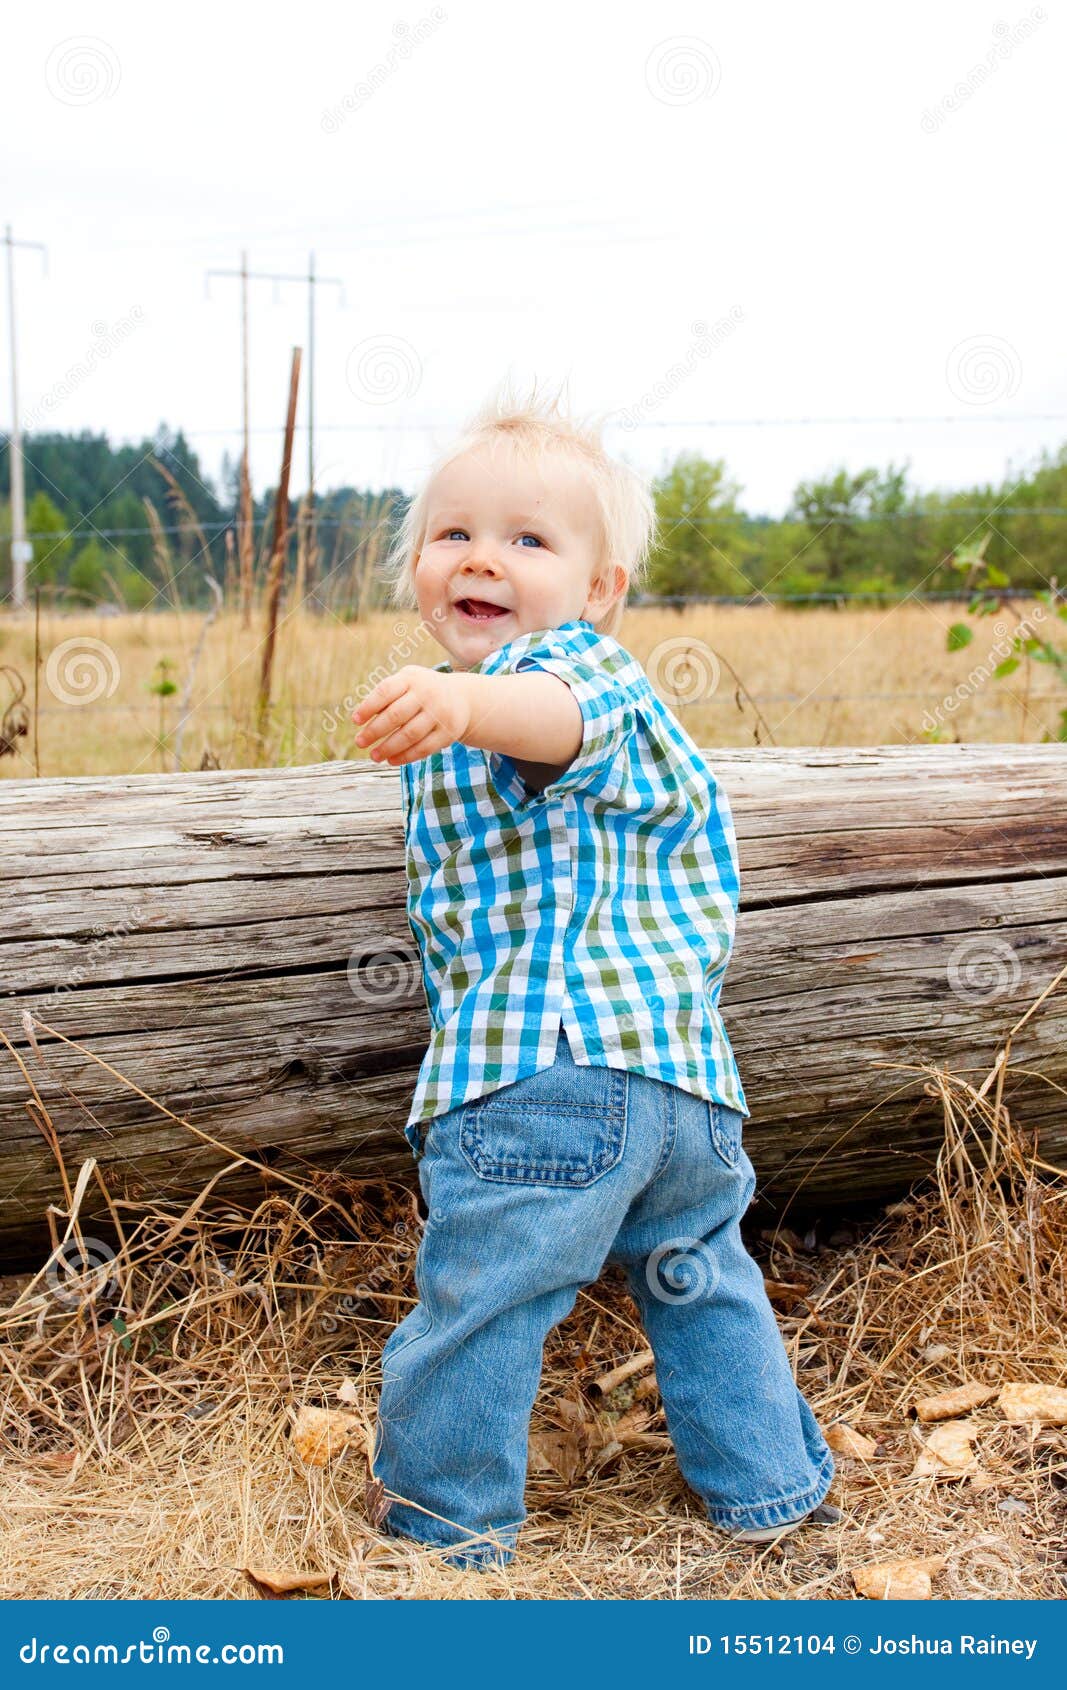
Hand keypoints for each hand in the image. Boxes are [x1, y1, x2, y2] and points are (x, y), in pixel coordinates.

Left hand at [351, 666, 471, 764]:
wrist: (461, 698)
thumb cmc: (421, 691)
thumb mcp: (406, 683)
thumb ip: (385, 697)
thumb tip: (361, 720)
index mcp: (411, 679)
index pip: (385, 691)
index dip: (368, 707)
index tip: (355, 721)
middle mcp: (427, 694)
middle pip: (396, 715)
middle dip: (374, 731)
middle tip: (359, 742)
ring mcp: (439, 714)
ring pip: (409, 734)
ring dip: (388, 748)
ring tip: (374, 756)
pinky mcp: (448, 732)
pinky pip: (424, 748)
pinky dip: (406, 756)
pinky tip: (392, 760)